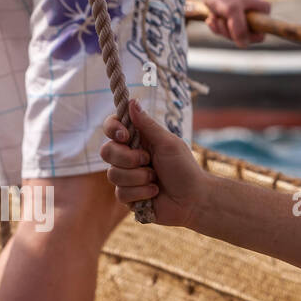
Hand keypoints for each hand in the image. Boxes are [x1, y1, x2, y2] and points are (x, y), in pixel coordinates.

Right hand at [100, 100, 205, 227]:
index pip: (113, 127)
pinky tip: (154, 192)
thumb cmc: (185, 168)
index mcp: (139, 140)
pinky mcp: (127, 196)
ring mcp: (127, 177)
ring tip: (156, 179)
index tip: (125, 135)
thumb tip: (132, 101)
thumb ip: (147, 125)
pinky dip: (141, 192)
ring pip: (113, 174)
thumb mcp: (168, 143)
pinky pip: (120, 193)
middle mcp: (130, 156)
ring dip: (139, 177)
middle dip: (128, 158)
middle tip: (148, 160)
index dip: (113, 129)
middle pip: (106, 151)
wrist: (193, 199)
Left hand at [199, 0, 270, 45]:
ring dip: (221, 28)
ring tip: (214, 17)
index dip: (246, 37)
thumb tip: (243, 44)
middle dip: (229, 31)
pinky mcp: (233, 15)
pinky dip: (217, 26)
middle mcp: (256, 13)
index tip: (233, 29)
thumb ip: (239, 29)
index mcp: (263, 10)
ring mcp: (245, 15)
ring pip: (234, 34)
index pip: (260, 35)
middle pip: (245, 36)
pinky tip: (212, 18)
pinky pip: (227, 29)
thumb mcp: (232, 11)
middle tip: (220, 21)